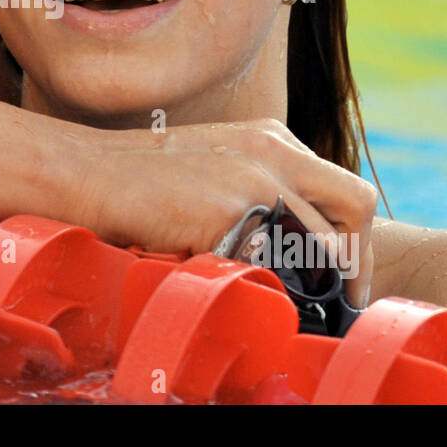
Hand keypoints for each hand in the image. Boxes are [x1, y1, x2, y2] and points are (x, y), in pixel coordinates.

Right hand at [68, 118, 377, 307]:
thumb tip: (292, 242)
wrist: (89, 172)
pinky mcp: (233, 211)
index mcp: (272, 139)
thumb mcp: (214, 165)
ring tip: (305, 308)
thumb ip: (256, 186)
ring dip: (320, 280)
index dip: (350, 237)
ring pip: (326, 243)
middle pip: (357, 205)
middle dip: (357, 259)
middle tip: (345, 298)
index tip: (342, 274)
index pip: (343, 188)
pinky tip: (256, 296)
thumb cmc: (141, 179)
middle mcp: (274, 151)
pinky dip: (274, 286)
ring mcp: (256, 179)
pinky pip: (278, 264)